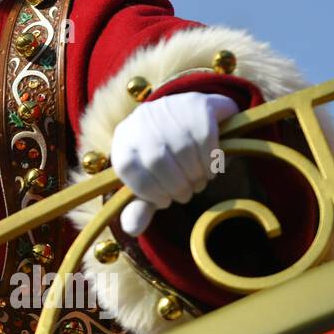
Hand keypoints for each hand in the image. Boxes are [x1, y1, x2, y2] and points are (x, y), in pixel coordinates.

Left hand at [111, 92, 239, 236]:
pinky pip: (205, 138)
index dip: (149, 192)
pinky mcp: (198, 104)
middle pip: (157, 159)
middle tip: (187, 194)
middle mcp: (142, 118)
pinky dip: (210, 161)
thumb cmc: (165, 157)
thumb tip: (131, 230)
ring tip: (198, 182)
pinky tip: (210, 169)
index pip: (127, 168)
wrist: (190, 116)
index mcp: (123, 137)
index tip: (165, 202)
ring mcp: (169, 107)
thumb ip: (141, 206)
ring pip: (183, 149)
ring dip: (195, 175)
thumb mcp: (151, 181)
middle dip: (176, 185)